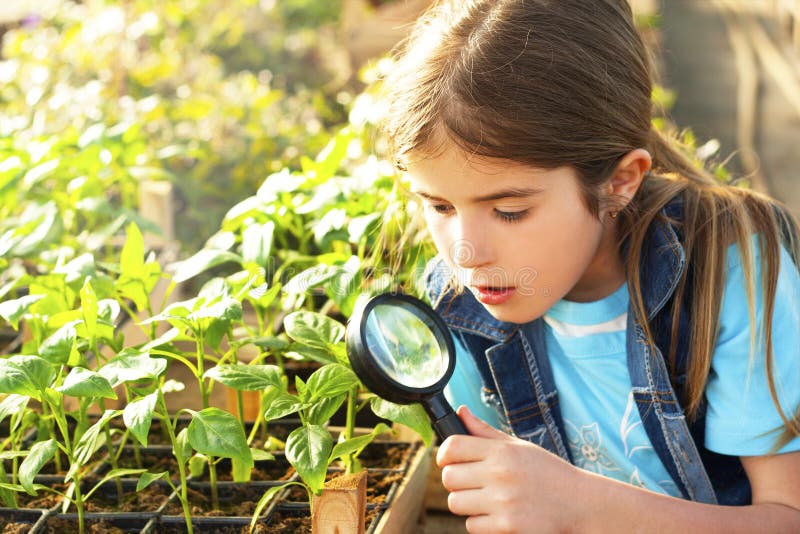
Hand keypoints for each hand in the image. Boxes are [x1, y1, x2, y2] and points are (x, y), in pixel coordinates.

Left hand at [437, 406, 586, 532]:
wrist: (581, 504)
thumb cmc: (548, 473)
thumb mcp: (520, 447)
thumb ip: (485, 432)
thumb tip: (460, 411)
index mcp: (502, 451)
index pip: (452, 447)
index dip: (444, 455)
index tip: (449, 461)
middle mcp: (500, 474)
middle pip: (449, 477)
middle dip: (457, 482)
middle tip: (473, 483)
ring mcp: (503, 503)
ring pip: (455, 503)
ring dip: (467, 504)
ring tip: (487, 500)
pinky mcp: (507, 527)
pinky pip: (472, 526)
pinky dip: (481, 523)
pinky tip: (499, 515)